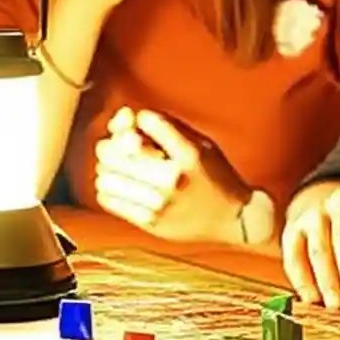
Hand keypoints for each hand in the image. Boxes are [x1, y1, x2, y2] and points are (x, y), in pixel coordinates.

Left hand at [95, 107, 253, 244]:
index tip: (143, 126)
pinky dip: (109, 188)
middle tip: (119, 149)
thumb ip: (163, 126)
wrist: (234, 219)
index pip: (145, 121)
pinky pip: (108, 199)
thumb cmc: (212, 174)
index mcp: (190, 154)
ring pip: (105, 176)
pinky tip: (123, 187)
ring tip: (121, 170)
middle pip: (114, 151)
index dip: (136, 119)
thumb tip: (125, 117)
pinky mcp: (151, 222)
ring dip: (108, 169)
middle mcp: (174, 179)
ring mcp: (160, 203)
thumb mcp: (198, 142)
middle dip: (112, 145)